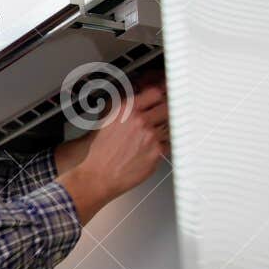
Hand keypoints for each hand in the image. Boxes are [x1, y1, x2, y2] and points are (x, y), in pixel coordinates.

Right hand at [58, 73, 169, 224]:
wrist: (99, 175)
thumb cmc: (102, 151)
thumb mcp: (109, 121)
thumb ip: (129, 110)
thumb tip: (145, 104)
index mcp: (127, 109)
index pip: (155, 94)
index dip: (160, 98)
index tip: (162, 101)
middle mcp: (140, 119)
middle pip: (167, 108)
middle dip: (165, 114)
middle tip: (161, 121)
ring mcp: (151, 135)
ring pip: (168, 127)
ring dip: (163, 132)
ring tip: (147, 142)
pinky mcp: (157, 151)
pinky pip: (168, 145)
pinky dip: (161, 148)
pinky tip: (147, 153)